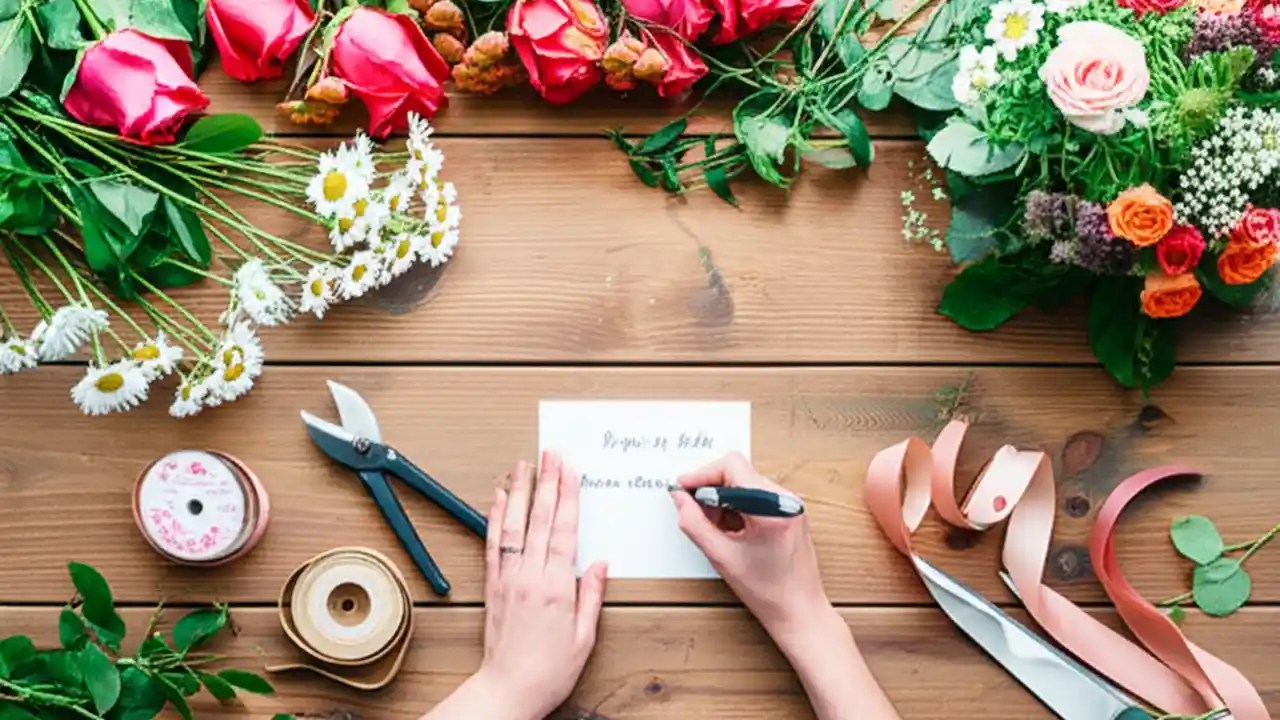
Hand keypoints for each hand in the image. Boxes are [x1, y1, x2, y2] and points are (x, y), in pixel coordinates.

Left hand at [475, 452, 606, 719]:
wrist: (507, 691)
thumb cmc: (548, 671)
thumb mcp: (584, 637)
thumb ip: (591, 596)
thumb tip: (600, 563)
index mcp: (556, 588)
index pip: (564, 531)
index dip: (568, 497)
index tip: (570, 471)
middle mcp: (529, 577)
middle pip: (539, 519)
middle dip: (546, 482)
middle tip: (550, 454)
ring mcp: (507, 579)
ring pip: (512, 525)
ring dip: (518, 491)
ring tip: (524, 465)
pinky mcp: (492, 586)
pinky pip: (492, 544)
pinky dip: (493, 517)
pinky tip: (496, 498)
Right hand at [673, 453, 899, 719]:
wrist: (800, 611)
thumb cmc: (768, 591)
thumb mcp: (722, 557)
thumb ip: (694, 524)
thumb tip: (680, 499)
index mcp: (771, 507)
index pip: (731, 466)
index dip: (702, 475)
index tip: (683, 489)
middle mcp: (785, 499)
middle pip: (738, 473)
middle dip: (711, 491)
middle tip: (695, 515)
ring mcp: (790, 504)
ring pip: (745, 484)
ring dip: (723, 501)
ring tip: (717, 531)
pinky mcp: (790, 512)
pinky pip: (756, 496)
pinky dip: (737, 508)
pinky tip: (732, 532)